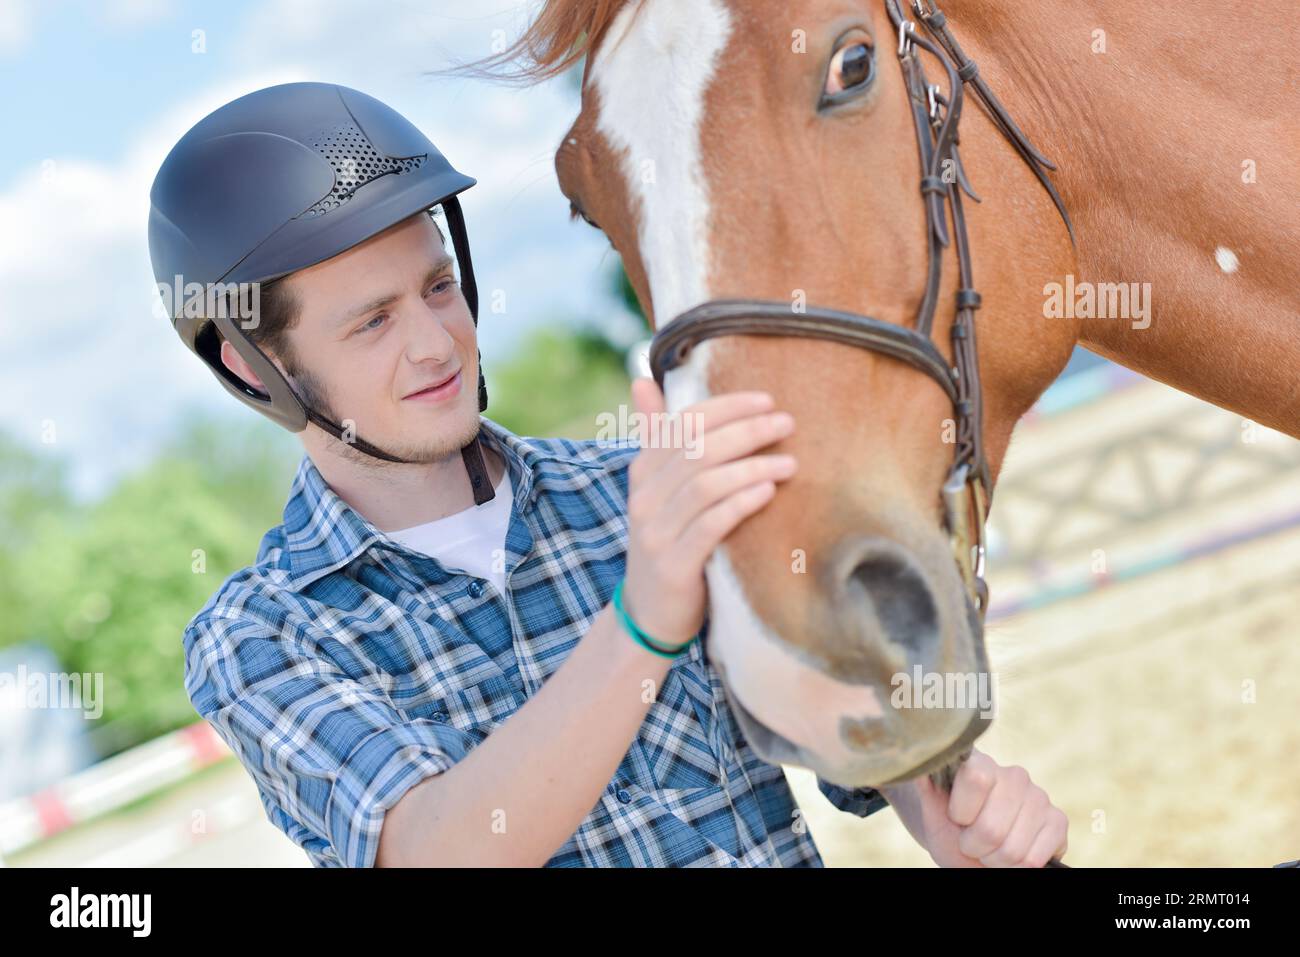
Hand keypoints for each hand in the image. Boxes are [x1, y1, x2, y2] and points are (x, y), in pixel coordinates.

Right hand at [619, 378, 797, 648]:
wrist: (650, 613)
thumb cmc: (668, 541)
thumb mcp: (658, 490)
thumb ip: (657, 437)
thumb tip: (643, 380)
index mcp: (643, 472)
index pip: (681, 423)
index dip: (725, 407)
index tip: (766, 400)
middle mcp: (644, 498)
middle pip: (697, 450)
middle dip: (746, 431)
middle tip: (787, 423)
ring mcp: (655, 532)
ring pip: (705, 485)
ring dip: (752, 467)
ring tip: (790, 461)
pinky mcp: (673, 565)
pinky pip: (711, 525)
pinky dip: (741, 503)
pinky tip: (769, 492)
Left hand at [887, 749, 1067, 866]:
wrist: (972, 844)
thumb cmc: (950, 826)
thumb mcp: (932, 811)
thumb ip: (927, 788)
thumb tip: (918, 768)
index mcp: (982, 765)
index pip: (975, 779)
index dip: (960, 813)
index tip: (955, 818)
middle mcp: (1015, 775)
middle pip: (991, 829)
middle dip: (975, 846)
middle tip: (971, 841)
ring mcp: (1039, 798)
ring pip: (1013, 850)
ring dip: (995, 860)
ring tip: (990, 848)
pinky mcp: (1058, 822)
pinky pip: (1035, 859)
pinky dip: (1017, 867)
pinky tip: (1011, 852)